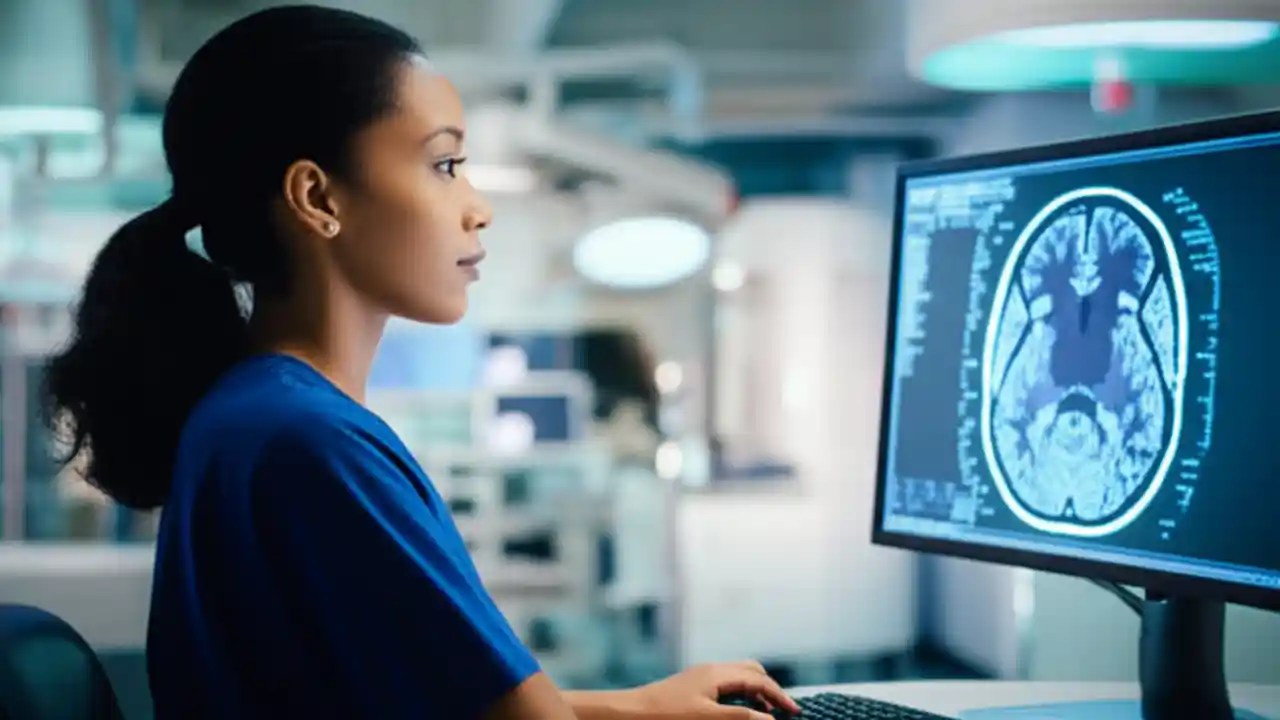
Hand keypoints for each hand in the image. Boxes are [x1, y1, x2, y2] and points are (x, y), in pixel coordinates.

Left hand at [631, 661, 799, 718]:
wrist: (631, 712)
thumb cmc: (667, 715)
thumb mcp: (708, 718)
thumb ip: (741, 718)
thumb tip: (770, 719)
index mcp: (717, 673)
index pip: (758, 679)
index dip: (779, 695)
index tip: (794, 712)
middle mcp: (712, 670)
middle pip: (751, 671)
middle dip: (770, 688)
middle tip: (782, 710)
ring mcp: (702, 677)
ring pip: (739, 677)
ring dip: (755, 693)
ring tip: (765, 714)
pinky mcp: (694, 687)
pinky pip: (726, 685)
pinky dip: (740, 696)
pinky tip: (739, 712)